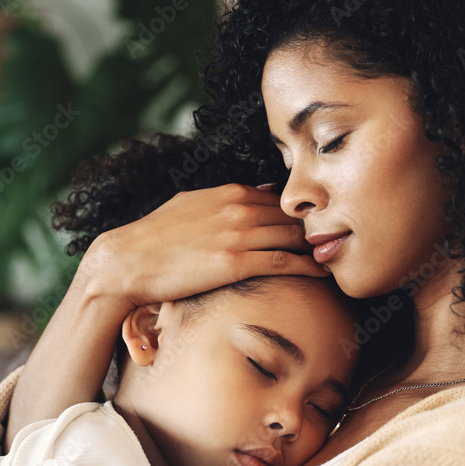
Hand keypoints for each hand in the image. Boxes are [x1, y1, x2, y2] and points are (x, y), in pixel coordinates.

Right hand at [81, 183, 326, 310]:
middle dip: (315, 231)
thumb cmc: (156, 237)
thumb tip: (256, 191)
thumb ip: (224, 198)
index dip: (300, 215)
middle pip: (292, 218)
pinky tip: (323, 274)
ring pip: (293, 238)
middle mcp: (238, 209)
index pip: (280, 200)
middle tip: (336, 245)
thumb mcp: (191, 204)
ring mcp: (238, 235)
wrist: (128, 260)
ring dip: (316, 249)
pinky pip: (284, 263)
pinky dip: (308, 267)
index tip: (315, 228)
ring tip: (334, 259)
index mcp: (229, 192)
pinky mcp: (235, 263)